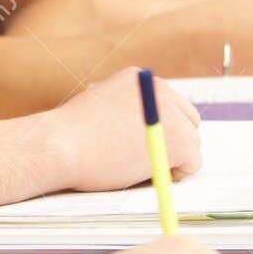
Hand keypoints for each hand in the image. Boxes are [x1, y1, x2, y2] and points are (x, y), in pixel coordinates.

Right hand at [45, 68, 201, 191]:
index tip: (145, 145)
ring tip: (140, 168)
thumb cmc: (70, 135)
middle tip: (153, 161)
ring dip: (173, 159)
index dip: (161, 128)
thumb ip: (126, 111)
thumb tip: (145, 132)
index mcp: (139, 78)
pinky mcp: (178, 140)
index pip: (170, 104)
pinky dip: (178, 174)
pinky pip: (193, 162)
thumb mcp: (100, 107)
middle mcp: (159, 88)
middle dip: (175, 142)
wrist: (59, 146)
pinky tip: (150, 174)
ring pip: (192, 143)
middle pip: (189, 120)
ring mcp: (171, 113)